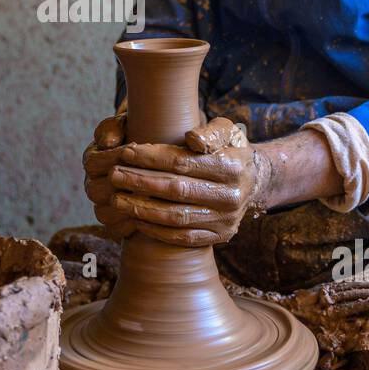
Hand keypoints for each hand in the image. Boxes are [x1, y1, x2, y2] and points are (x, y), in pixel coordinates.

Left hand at [84, 117, 268, 246]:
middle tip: (114, 175)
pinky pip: (182, 237)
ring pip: (176, 217)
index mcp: (232, 167)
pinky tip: (136, 219)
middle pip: (176, 190)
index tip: (126, 152)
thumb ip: (210, 132)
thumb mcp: (227, 131)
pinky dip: (156, 230)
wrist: (254, 181)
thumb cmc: (229, 150)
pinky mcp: (219, 236)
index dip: (151, 158)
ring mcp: (225, 220)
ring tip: (117, 199)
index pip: (183, 163)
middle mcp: (231, 196)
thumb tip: (191, 138)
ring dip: (142, 209)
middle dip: (140, 182)